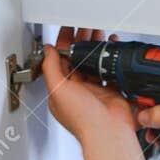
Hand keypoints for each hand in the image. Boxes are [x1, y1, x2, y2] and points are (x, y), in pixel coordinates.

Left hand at [42, 27, 136, 149]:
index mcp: (61, 90)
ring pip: (92, 63)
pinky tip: (111, 48)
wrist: (108, 133)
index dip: (63, 44)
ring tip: (98, 32)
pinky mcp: (110, 91)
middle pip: (77, 59)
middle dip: (80, 42)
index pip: (58, 61)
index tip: (68, 30)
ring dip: (95, 47)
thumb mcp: (58, 90)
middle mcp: (77, 91)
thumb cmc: (83, 119)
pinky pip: (109, 70)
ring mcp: (94, 91)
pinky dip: (110, 57)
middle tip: (85, 27)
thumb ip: (50, 68)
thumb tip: (48, 51)